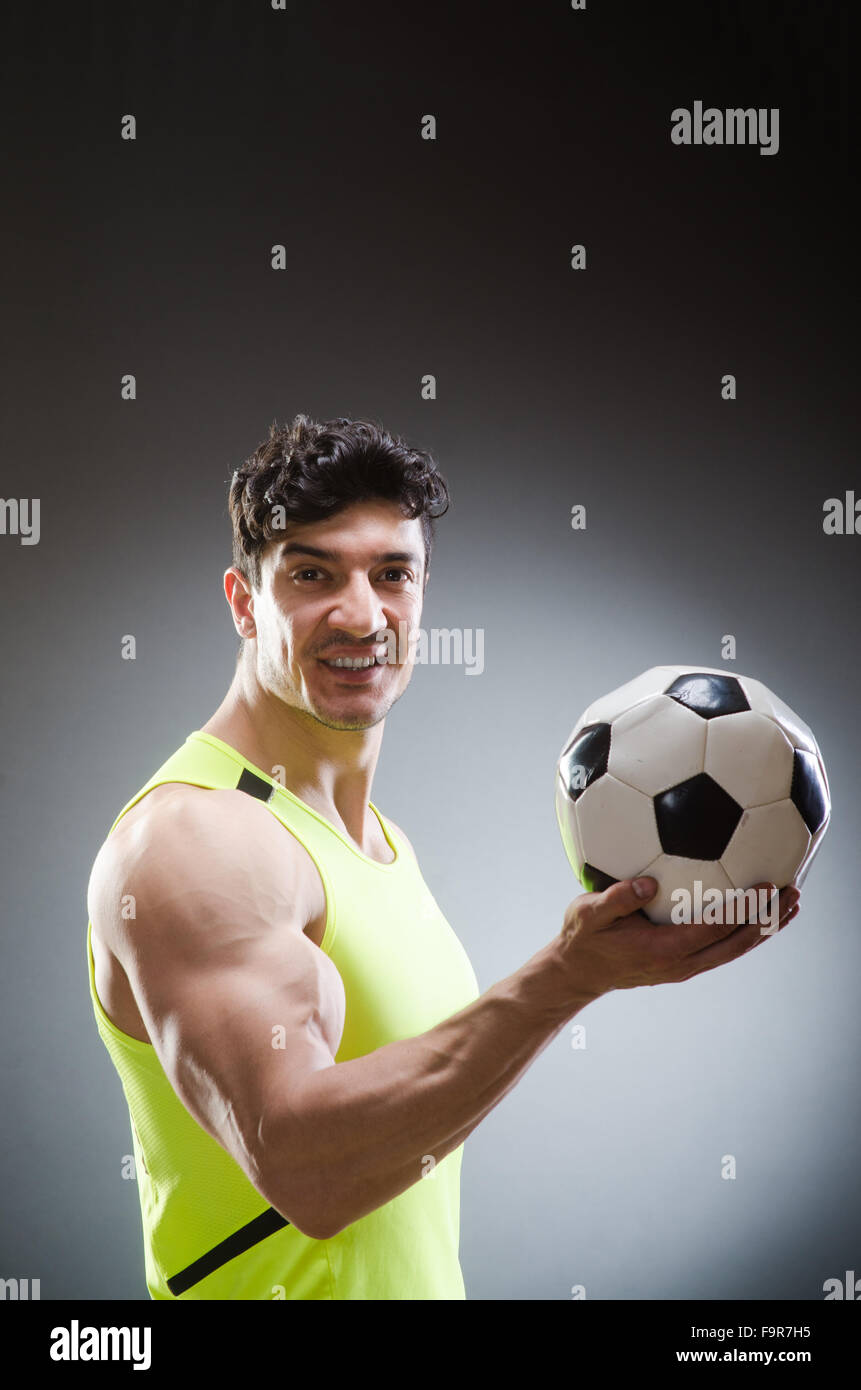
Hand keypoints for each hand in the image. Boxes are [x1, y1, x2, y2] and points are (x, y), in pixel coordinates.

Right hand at [557, 876, 800, 998]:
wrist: (577, 973)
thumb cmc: (582, 937)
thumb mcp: (588, 914)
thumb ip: (616, 899)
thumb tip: (649, 883)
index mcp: (663, 949)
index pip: (714, 928)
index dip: (742, 908)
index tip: (764, 886)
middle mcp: (680, 963)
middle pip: (735, 943)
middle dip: (766, 919)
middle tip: (793, 893)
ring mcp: (684, 967)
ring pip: (734, 950)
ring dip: (764, 929)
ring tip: (791, 906)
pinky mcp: (683, 964)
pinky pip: (724, 949)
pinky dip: (747, 934)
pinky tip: (760, 918)